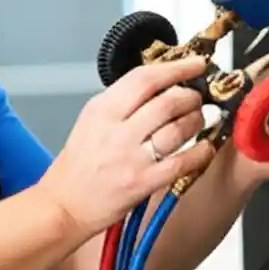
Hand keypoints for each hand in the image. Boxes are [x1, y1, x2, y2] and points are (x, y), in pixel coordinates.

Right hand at [37, 56, 216, 236]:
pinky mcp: (144, 183)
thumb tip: (161, 84)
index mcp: (102, 110)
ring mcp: (131, 158)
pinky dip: (201, 152)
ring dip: (197, 120)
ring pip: (179, 128)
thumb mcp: (91, 120)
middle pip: (168, 101)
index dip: (177, 68)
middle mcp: (116, 131)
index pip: (145, 78)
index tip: (195, 64)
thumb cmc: (78, 165)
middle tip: (197, 97)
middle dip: (191, 96)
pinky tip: (204, 148)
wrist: (64, 205)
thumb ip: (123, 101)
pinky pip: (183, 161)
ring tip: (199, 119)